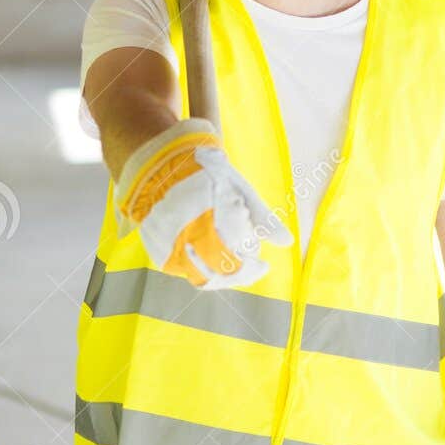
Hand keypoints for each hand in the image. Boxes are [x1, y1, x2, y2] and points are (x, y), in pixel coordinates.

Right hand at [114, 118, 290, 289]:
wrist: (162, 166)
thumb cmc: (207, 176)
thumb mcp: (240, 189)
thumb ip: (263, 218)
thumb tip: (287, 242)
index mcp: (215, 218)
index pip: (240, 258)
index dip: (254, 268)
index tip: (263, 265)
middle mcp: (190, 233)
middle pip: (222, 272)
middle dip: (241, 274)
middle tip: (251, 269)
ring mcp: (171, 243)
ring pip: (200, 277)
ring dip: (220, 278)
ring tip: (232, 268)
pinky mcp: (158, 249)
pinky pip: (181, 271)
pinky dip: (199, 271)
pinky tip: (210, 264)